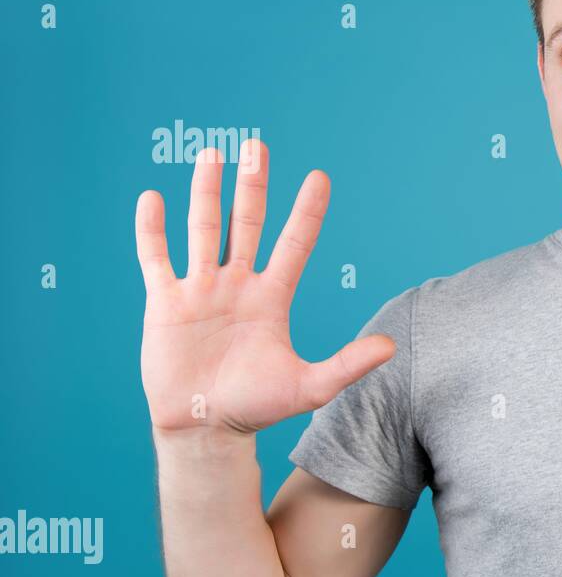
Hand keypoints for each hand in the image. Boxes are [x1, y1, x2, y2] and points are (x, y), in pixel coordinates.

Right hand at [136, 139, 394, 437]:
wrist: (205, 430)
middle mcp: (238, 285)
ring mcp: (200, 290)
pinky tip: (153, 198)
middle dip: (252, 186)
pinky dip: (152, 230)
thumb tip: (392, 346)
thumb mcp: (309, 386)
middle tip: (257, 146)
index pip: (294, 244)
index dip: (307, 212)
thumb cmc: (257, 408)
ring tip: (211, 153)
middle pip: (247, 224)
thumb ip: (349, 364)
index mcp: (272, 298)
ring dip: (206, 192)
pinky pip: (156, 259)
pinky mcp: (166, 304)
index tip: (320, 177)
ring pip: (203, 230)